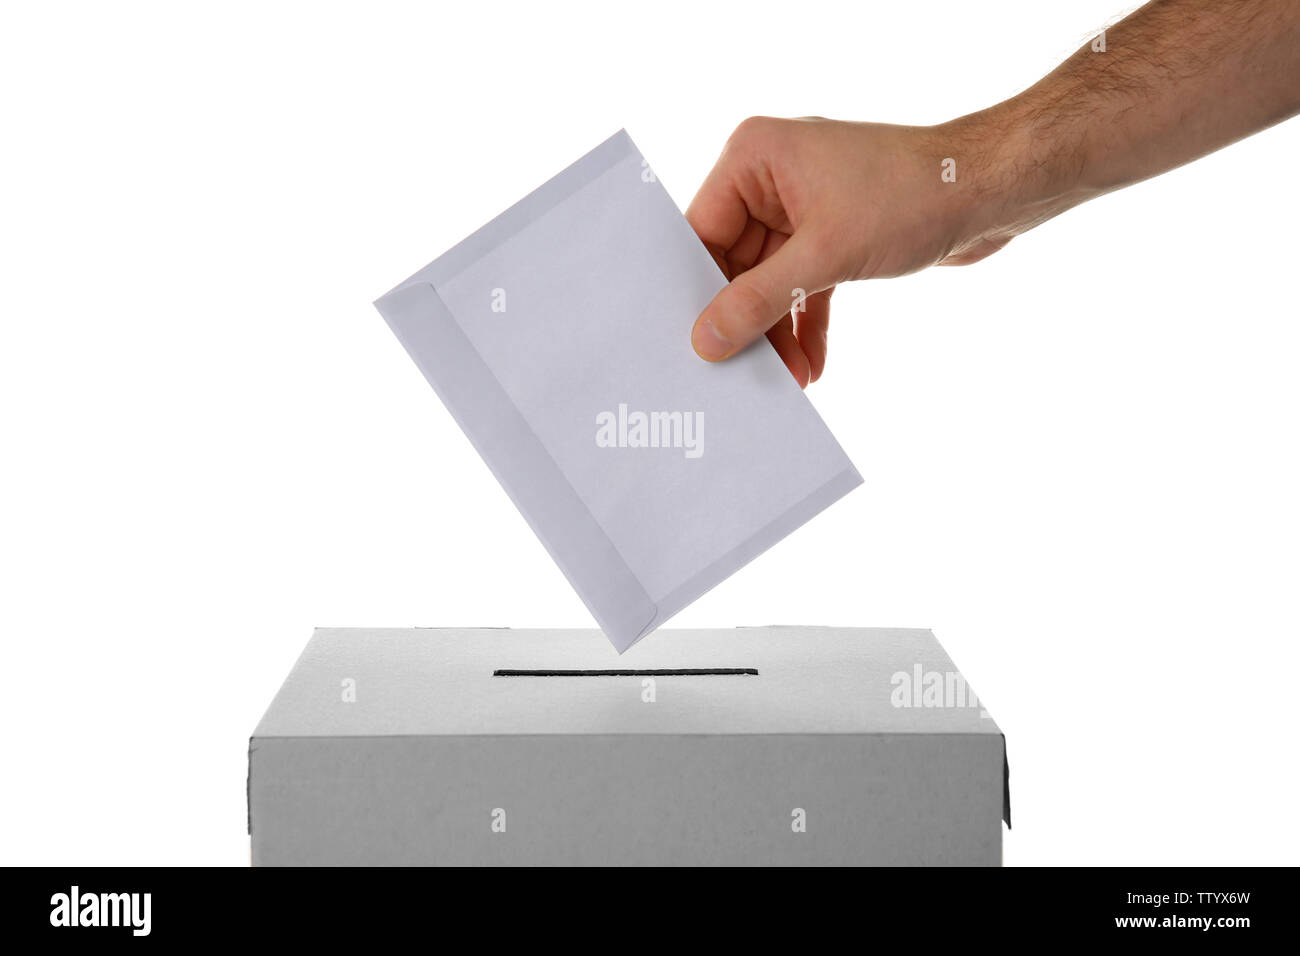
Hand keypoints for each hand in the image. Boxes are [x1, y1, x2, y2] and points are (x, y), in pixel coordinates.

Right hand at [686, 116, 1008, 386]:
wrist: (992, 188)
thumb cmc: (914, 193)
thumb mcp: (825, 255)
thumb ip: (758, 301)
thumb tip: (706, 340)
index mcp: (754, 157)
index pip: (702, 231)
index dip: (696, 290)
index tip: (693, 343)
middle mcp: (771, 178)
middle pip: (732, 264)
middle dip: (744, 321)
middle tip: (738, 372)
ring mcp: (802, 208)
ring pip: (769, 283)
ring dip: (776, 332)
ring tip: (783, 378)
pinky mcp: (832, 236)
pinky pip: (802, 288)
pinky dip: (805, 324)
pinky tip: (809, 365)